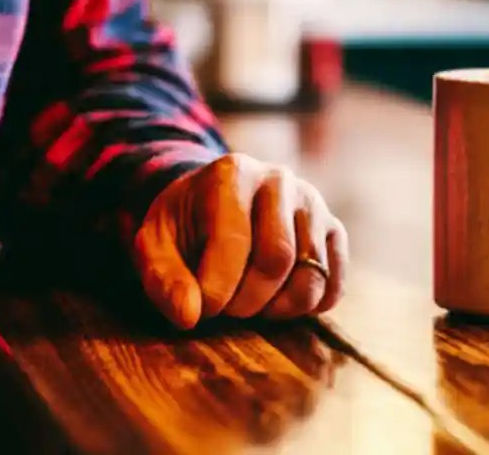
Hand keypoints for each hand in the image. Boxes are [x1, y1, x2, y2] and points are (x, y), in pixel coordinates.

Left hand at [134, 154, 347, 328]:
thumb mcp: (154, 245)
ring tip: (251, 304)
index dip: (216, 289)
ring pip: (311, 278)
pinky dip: (307, 308)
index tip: (200, 309)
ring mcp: (314, 205)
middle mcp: (281, 180)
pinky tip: (278, 300)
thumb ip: (162, 279)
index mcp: (234, 173)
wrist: (215, 204)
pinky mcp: (334, 231)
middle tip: (225, 307)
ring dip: (277, 309)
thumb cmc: (184, 227)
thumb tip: (190, 315)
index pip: (235, 242)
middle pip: (277, 261)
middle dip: (246, 302)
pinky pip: (333, 286)